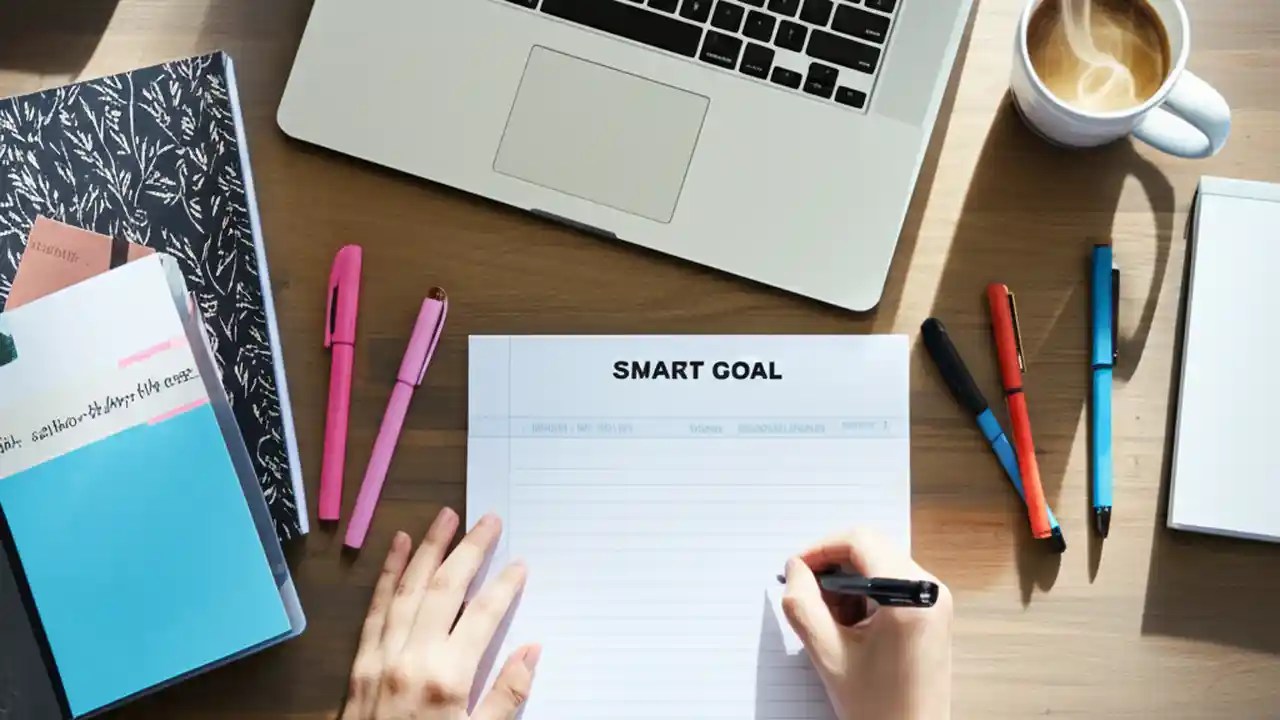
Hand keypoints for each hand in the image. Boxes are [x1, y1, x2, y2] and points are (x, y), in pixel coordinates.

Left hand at [342, 508, 538, 719]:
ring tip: (447, 518)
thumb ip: (506, 697)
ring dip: (429, 549)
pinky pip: (376, 608)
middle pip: (445, 589)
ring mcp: (381, 657)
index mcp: (447, 678)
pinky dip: (388, 574)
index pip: (483, 616)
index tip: (519, 565)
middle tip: (488, 520)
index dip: (504, 586)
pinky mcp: (359, 663)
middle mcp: (412, 659)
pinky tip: (398, 546)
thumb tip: (531, 652)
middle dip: (469, 551)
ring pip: (408, 589)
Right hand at [782, 529, 952, 719]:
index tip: (797, 568)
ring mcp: (935, 600)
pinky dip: (863, 595)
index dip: (821, 548)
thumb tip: (796, 568)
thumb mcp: (828, 654)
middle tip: (807, 597)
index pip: (860, 541)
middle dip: (833, 569)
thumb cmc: (879, 708)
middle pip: (870, 549)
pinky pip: (891, 582)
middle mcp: (930, 591)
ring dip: (847, 584)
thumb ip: (802, 604)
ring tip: (830, 622)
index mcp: (910, 597)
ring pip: (878, 564)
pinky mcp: (932, 611)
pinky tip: (850, 627)